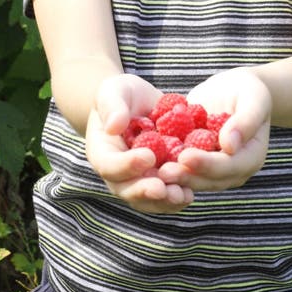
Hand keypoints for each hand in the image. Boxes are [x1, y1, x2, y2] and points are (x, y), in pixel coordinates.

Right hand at [85, 73, 193, 213]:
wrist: (138, 103)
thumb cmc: (122, 94)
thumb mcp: (114, 90)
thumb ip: (112, 106)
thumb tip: (114, 126)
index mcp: (102, 151)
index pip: (109, 164)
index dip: (127, 164)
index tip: (148, 156)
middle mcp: (117, 172)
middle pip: (126, 189)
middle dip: (145, 191)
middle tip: (163, 188)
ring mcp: (137, 179)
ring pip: (146, 199)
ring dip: (163, 200)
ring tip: (181, 195)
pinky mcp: (156, 179)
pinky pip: (163, 195)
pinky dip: (176, 198)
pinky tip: (190, 194)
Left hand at [159, 67, 271, 192]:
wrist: (235, 88)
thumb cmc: (249, 90)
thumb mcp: (254, 99)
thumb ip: (246, 121)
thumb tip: (230, 146)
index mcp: (251, 157)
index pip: (228, 166)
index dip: (207, 164)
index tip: (185, 156)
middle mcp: (233, 169)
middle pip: (208, 179)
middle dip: (186, 176)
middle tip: (162, 171)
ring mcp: (214, 167)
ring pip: (193, 177)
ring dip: (174, 175)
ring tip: (152, 170)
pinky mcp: (197, 160)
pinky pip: (183, 166)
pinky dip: (167, 164)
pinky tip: (148, 161)